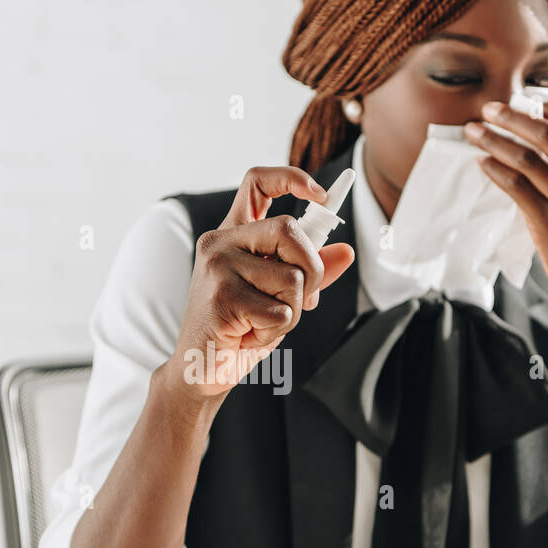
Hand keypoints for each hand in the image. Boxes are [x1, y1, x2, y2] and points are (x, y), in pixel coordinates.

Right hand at [165, 165, 354, 398]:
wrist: (201, 370)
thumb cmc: (239, 332)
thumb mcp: (280, 297)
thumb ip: (309, 273)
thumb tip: (346, 252)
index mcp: (234, 235)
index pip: (257, 183)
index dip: (291, 178)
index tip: (321, 194)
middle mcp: (221, 242)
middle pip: (288, 229)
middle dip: (311, 270)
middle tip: (301, 300)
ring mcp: (217, 266)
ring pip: (291, 277)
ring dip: (291, 311)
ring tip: (262, 324)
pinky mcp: (220, 295)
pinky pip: (278, 311)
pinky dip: (276, 331)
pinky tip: (250, 336)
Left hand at [465, 101, 547, 316]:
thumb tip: (547, 135)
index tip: (526, 98)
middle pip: (547, 133)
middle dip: (512, 116)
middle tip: (488, 109)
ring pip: (527, 158)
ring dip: (495, 140)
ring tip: (474, 132)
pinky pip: (516, 187)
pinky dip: (496, 170)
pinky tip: (482, 162)